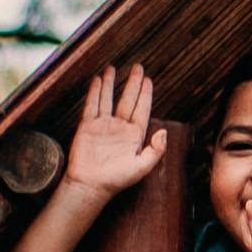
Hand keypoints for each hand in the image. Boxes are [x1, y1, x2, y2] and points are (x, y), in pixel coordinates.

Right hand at [64, 67, 168, 195]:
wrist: (91, 185)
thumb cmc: (117, 179)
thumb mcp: (142, 167)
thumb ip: (156, 150)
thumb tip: (163, 131)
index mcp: (135, 135)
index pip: (142, 109)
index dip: (145, 94)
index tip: (148, 79)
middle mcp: (120, 127)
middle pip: (128, 99)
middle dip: (133, 83)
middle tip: (137, 67)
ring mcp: (103, 125)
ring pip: (108, 98)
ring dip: (111, 83)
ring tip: (112, 68)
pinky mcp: (88, 126)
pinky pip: (92, 105)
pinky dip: (95, 92)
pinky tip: (97, 80)